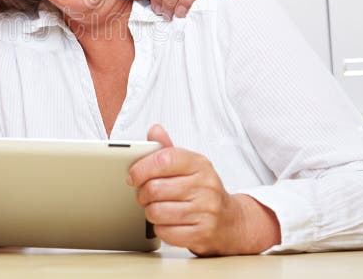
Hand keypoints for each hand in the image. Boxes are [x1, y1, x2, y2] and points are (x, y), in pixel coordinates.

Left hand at [127, 125, 279, 255]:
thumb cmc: (202, 189)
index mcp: (199, 164)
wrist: (230, 220)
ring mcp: (206, 210)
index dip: (141, 168)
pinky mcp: (203, 233)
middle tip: (144, 195)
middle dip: (142, 194)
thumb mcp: (189, 165)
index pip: (163, 160)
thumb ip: (168, 149)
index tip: (132, 176)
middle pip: (155, 189)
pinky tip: (167, 223)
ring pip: (156, 212)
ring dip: (149, 212)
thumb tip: (154, 130)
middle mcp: (205, 185)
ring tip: (155, 208)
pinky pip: (165, 232)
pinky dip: (160, 229)